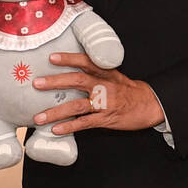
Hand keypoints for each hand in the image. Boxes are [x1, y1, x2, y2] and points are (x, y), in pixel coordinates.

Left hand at [31, 52, 164, 134]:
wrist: (151, 105)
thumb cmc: (127, 90)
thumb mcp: (114, 75)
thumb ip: (94, 71)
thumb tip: (68, 69)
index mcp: (105, 73)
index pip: (86, 62)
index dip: (69, 58)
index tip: (52, 57)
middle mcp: (104, 86)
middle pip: (78, 80)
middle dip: (56, 82)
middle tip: (37, 83)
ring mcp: (105, 103)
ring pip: (77, 105)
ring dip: (56, 112)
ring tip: (39, 117)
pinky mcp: (107, 119)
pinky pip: (85, 123)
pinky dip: (70, 126)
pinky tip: (56, 130)